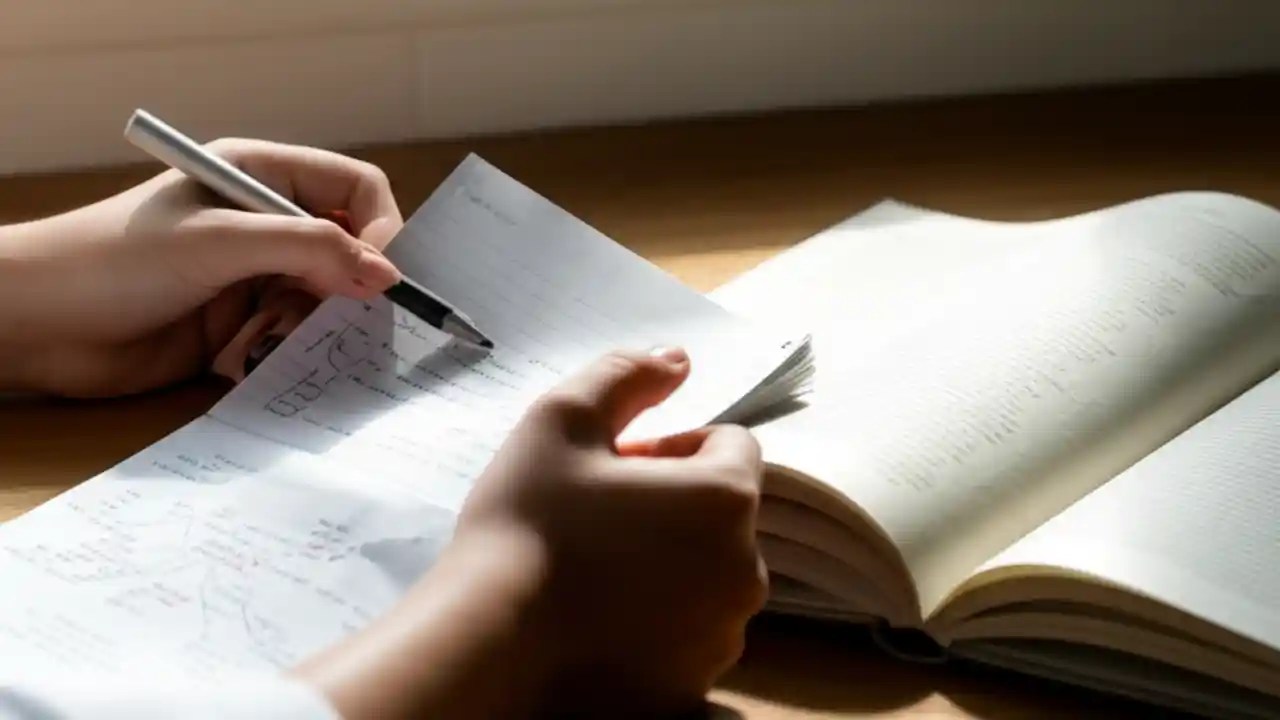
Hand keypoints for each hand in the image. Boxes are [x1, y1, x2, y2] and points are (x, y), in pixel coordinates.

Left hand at [0, 138, 403, 397]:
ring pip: (327, 301)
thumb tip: (388, 276)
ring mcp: (254, 275)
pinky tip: (245, 354)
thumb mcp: (222, 241)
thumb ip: (311, 250)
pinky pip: (294, 339)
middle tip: (330, 314)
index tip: (379, 275)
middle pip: (349, 249)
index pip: (355, 189)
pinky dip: (283, 351)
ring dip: (309, 324)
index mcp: (261, 176)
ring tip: (265, 333)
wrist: (42, 323)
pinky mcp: (241, 325)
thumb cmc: (117, 259)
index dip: (380, 228)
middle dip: (348, 286)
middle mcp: (265, 223)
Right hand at [296, 348, 767, 719]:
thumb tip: (679, 359)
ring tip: (593, 569)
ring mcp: (723, 635)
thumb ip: (626, 375)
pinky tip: (597, 619)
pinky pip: (687, 634)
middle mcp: (745, 570)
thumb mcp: (561, 420)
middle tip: (598, 514)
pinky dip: (657, 622)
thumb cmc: (527, 523)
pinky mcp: (692, 684)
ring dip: (668, 562)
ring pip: (707, 576)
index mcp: (726, 499)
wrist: (488, 646)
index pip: (731, 445)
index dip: (672, 446)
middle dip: (672, 505)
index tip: (616, 467)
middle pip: (722, 515)